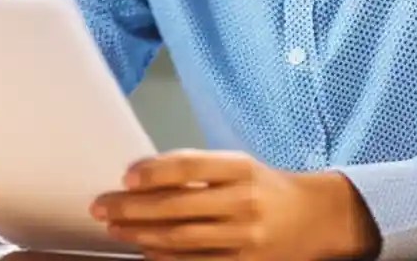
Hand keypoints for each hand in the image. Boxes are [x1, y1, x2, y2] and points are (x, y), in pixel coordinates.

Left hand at [90, 150, 379, 260]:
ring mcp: (244, 237)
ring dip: (141, 234)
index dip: (154, 171)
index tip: (126, 176)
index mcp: (242, 168)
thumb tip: (143, 178)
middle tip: (102, 205)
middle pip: (177, 206)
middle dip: (132, 207)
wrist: (314, 219)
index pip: (189, 165)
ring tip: (115, 227)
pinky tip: (145, 250)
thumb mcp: (240, 167)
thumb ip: (198, 171)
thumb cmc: (266, 187)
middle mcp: (244, 201)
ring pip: (181, 239)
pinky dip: (165, 258)